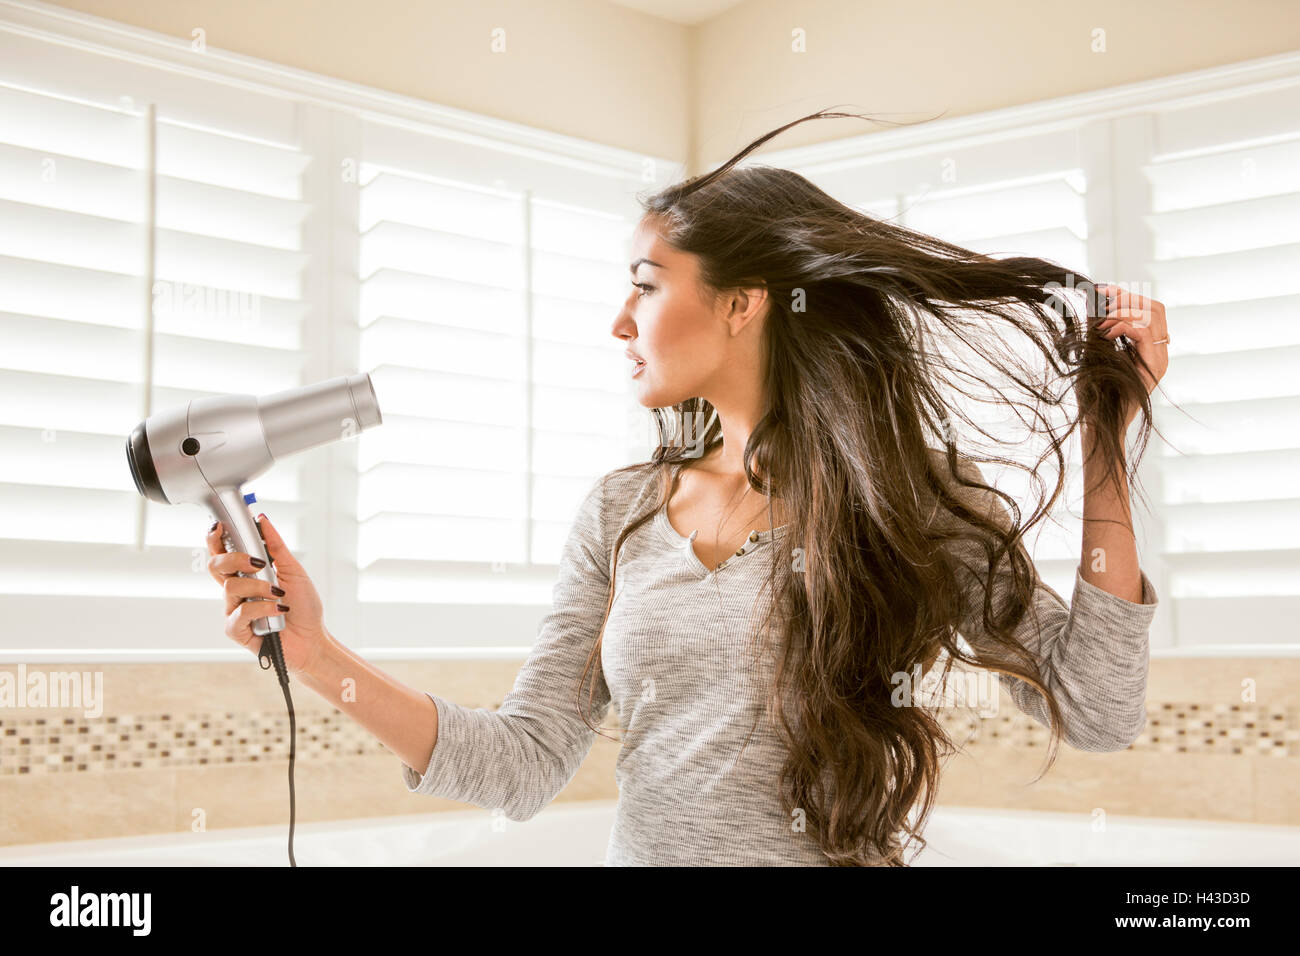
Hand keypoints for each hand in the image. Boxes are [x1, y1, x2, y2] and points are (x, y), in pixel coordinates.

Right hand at [205, 513, 328, 675]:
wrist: (313, 639)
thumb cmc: (304, 607)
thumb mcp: (293, 571)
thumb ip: (275, 547)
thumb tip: (262, 520)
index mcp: (247, 575)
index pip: (222, 554)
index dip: (215, 539)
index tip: (220, 526)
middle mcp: (237, 591)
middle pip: (215, 566)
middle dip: (235, 558)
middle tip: (258, 563)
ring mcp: (234, 610)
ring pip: (230, 588)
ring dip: (259, 587)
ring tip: (279, 594)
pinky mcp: (236, 630)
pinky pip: (240, 612)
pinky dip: (262, 608)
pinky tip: (278, 612)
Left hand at [1095, 282, 1170, 428]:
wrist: (1099, 423)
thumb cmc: (1093, 391)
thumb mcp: (1096, 353)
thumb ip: (1099, 330)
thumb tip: (1092, 302)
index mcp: (1149, 347)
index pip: (1150, 309)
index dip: (1127, 295)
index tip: (1103, 290)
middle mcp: (1160, 351)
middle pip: (1156, 308)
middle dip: (1128, 298)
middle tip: (1103, 301)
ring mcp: (1160, 359)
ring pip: (1154, 316)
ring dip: (1124, 311)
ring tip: (1101, 322)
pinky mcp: (1154, 368)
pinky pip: (1145, 334)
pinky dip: (1124, 326)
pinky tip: (1105, 334)